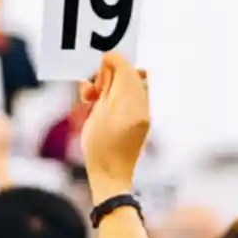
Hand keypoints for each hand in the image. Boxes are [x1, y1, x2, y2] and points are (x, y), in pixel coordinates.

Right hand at [80, 53, 149, 198]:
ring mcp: (144, 115)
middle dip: (110, 75)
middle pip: (130, 75)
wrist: (112, 177)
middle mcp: (143, 106)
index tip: (96, 63)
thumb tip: (111, 64)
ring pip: (131, 86)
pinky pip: (132, 99)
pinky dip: (118, 98)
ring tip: (94, 99)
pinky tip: (104, 109)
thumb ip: (106, 87)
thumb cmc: (100, 148)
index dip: (111, 61)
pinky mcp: (142, 122)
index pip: (126, 68)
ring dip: (113, 86)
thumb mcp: (97, 114)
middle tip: (93, 88)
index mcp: (131, 103)